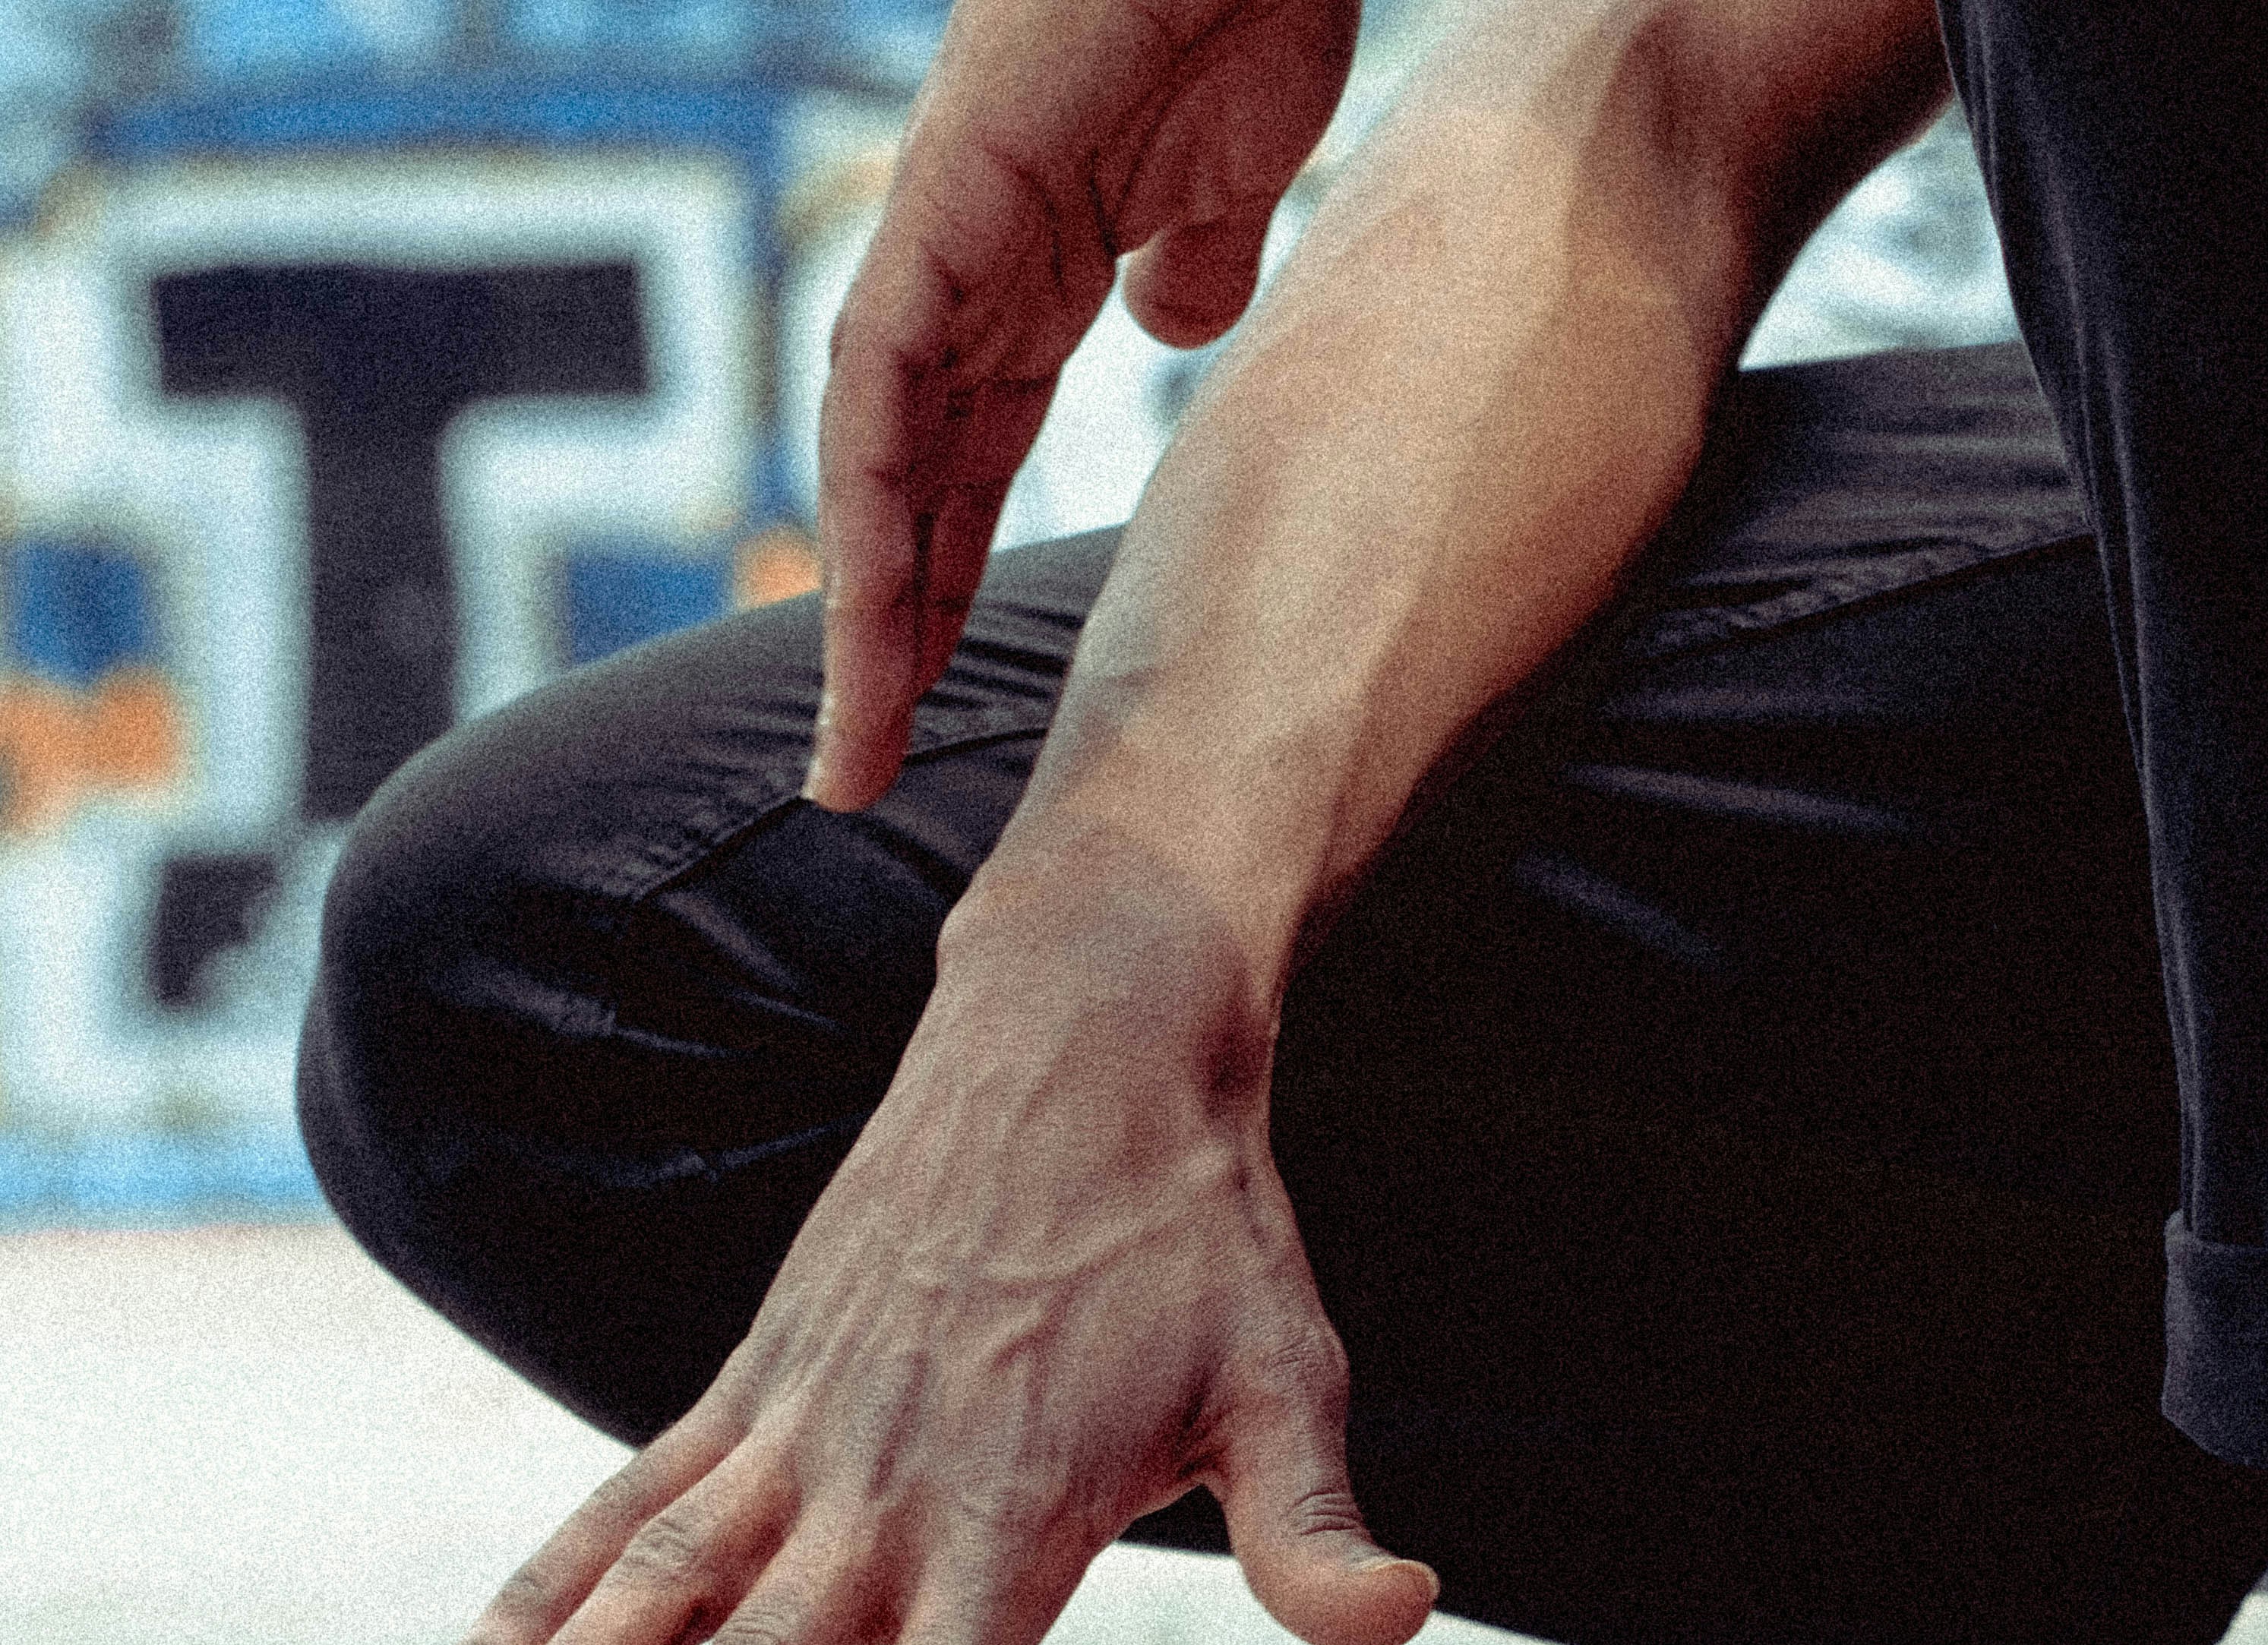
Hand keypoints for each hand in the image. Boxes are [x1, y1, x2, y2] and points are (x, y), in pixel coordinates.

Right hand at [428, 830, 1435, 1644]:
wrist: (1085, 1057)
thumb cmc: (1204, 1247)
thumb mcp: (1290, 1387)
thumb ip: (1313, 1532)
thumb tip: (1395, 1617)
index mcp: (1017, 1514)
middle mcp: (887, 1487)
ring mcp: (802, 1431)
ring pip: (656, 1588)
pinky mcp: (755, 1382)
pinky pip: (627, 1499)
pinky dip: (544, 1588)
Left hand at [807, 0, 1362, 809]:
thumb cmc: (1238, 2)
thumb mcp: (1227, 177)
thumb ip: (1193, 261)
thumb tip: (1177, 334)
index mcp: (1033, 282)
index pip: (967, 466)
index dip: (940, 584)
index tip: (931, 704)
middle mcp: (967, 278)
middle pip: (901, 491)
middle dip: (878, 637)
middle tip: (857, 772)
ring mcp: (944, 245)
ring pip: (873, 461)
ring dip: (860, 606)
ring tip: (856, 736)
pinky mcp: (946, 208)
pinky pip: (883, 378)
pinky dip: (870, 494)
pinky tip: (867, 598)